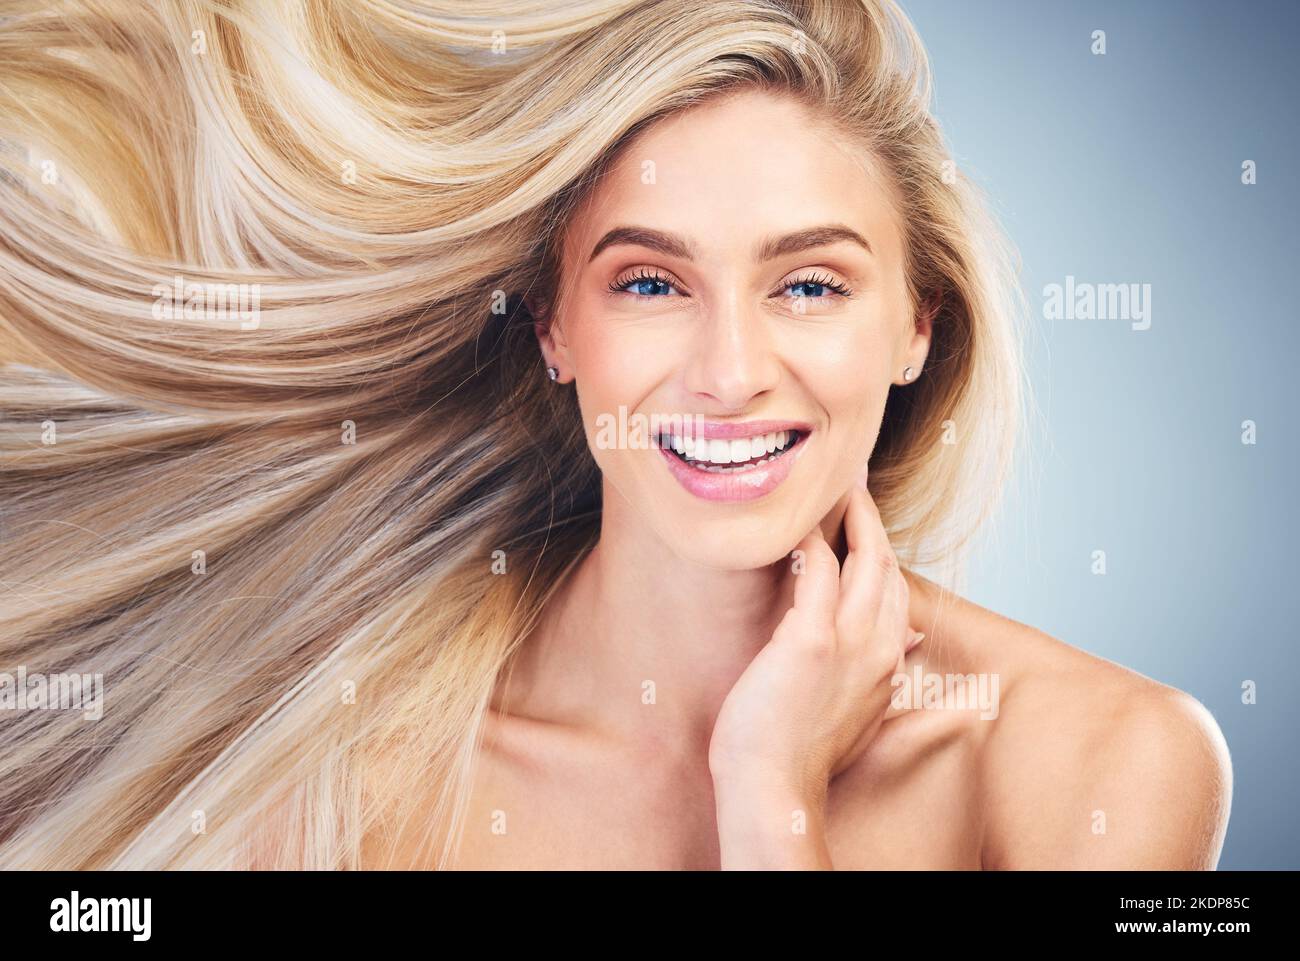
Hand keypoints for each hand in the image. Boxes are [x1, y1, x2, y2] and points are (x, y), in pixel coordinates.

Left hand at [707, 478, 922, 803]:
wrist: (774, 787)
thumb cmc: (800, 751)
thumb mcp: (860, 712)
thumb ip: (883, 672)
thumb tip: (911, 638)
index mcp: (889, 664)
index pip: (895, 592)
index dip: (881, 553)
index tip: (865, 525)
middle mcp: (880, 648)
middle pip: (886, 567)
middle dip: (871, 522)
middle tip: (852, 486)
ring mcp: (849, 642)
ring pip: (864, 559)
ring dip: (850, 516)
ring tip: (834, 487)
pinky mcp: (810, 639)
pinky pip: (817, 569)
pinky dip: (810, 540)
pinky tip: (796, 522)